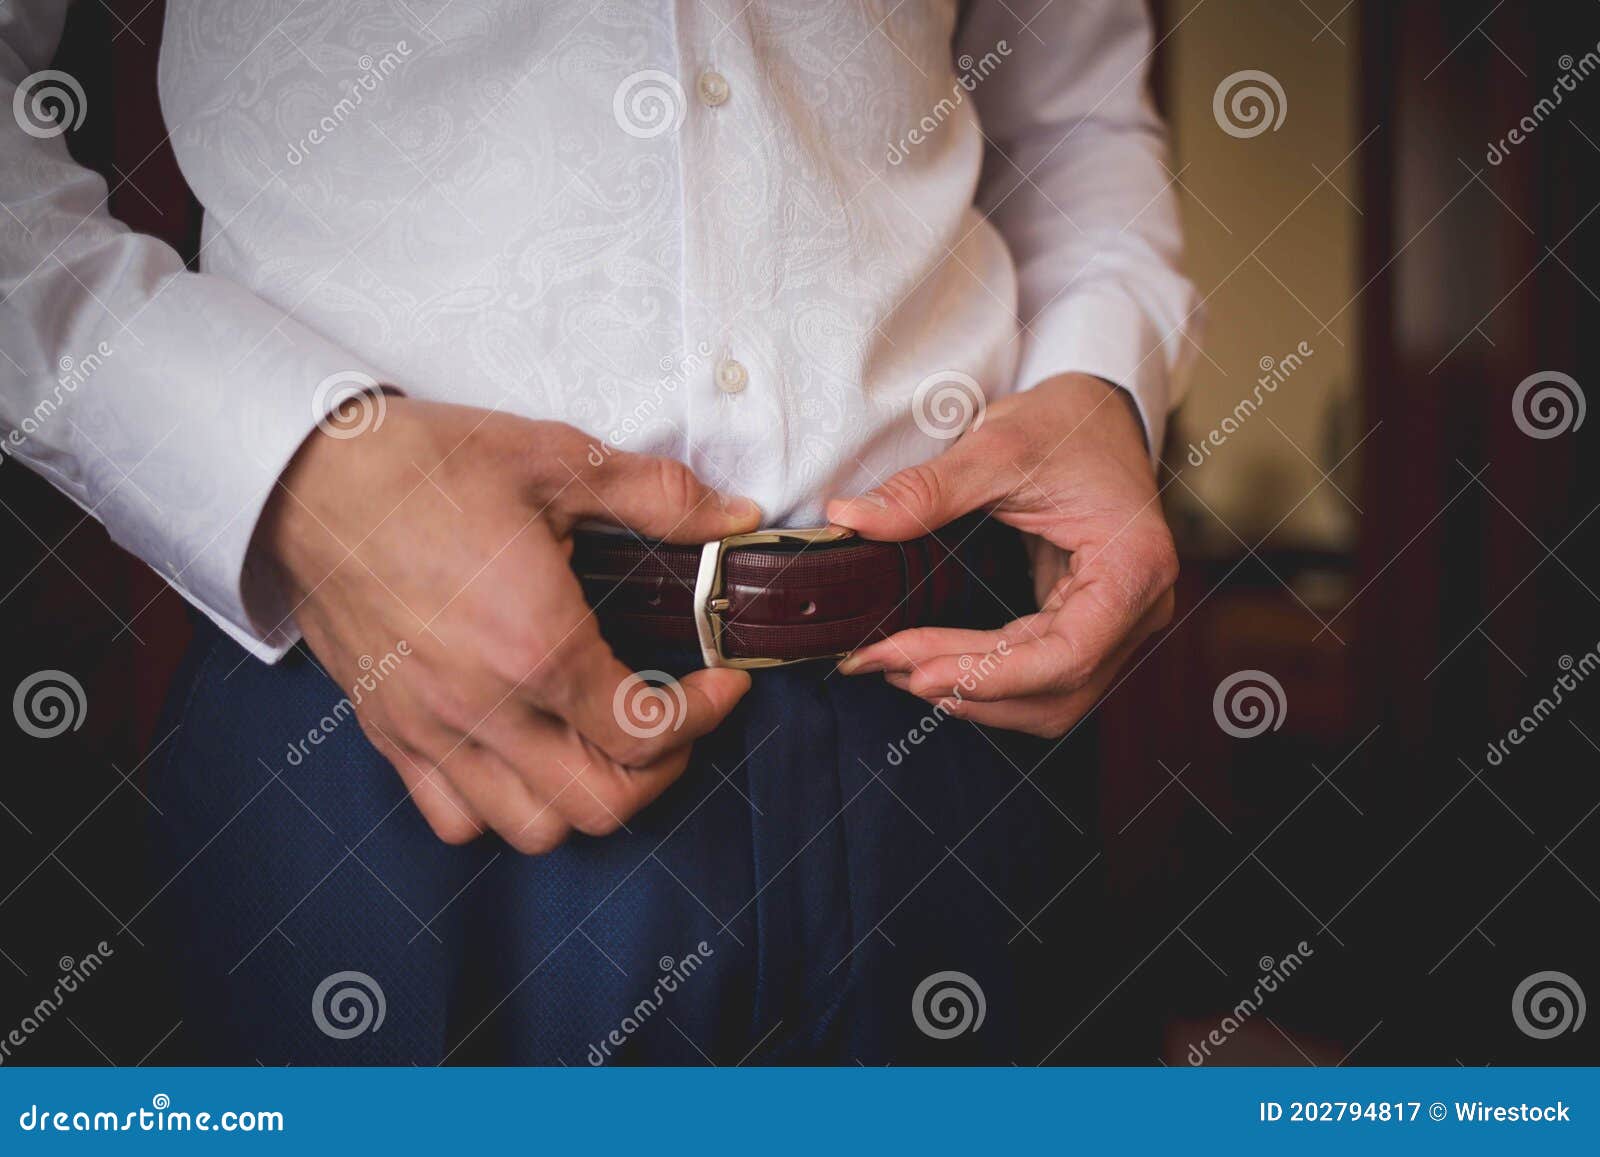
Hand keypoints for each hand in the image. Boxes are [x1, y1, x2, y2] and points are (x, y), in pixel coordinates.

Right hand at [259, 397, 762, 851]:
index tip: (721, 685)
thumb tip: (735, 516)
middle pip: (600, 805)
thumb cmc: (426, 467)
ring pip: (530, 828)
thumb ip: (658, 497)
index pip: (647, 733)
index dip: (706, 715)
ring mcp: (431, 729)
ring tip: (602, 741)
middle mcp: (485, 706)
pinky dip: (501, 806)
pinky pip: (453, 817)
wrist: (305, 477)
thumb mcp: (557, 461)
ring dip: (585, 797)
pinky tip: (524, 753)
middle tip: (675, 718)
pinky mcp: (390, 733)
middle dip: (661, 772)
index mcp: (536, 644)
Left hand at [827, 373, 1176, 737]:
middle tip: (884, 662)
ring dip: (975, 695)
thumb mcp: (997, 448)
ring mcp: (1120, 624)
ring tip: (899, 668)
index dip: (990, 676)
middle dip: (967, 686)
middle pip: (1055, 688)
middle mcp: (1139, 608)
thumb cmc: (1066, 425)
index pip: (1068, 656)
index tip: (917, 669)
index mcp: (1134, 567)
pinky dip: (988, 679)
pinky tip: (933, 664)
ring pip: (1050, 698)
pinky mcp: (1090, 625)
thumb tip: (852, 518)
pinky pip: (1042, 676)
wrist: (1099, 414)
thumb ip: (927, 491)